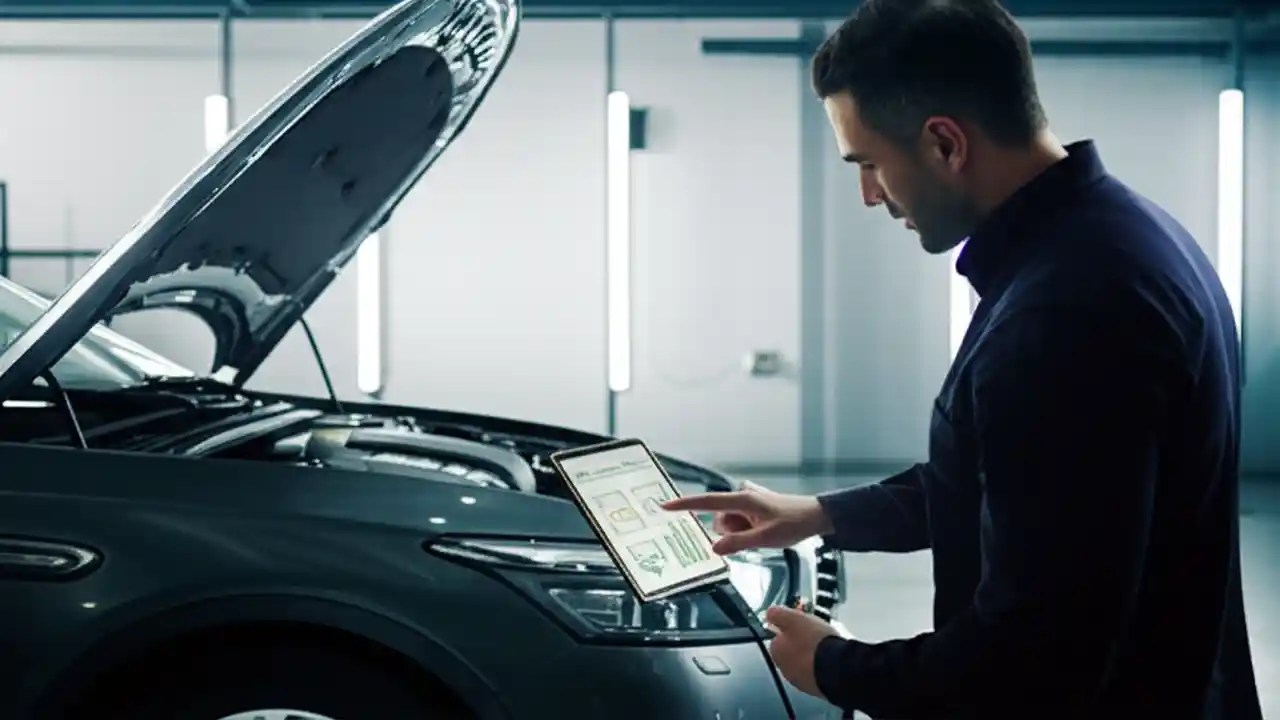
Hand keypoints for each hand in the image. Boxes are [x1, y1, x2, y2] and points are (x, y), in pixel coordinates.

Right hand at [660, 481, 832, 554]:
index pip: (706, 502)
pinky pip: (739, 522)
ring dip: (741, 533)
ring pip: (729, 524)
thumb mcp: (765, 538)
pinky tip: (764, 531)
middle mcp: (741, 496)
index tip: (664, 506)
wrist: (815, 516)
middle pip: (720, 520)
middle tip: (757, 537)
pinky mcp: (752, 505)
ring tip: (764, 534)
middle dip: (732, 533)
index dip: (684, 505)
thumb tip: (713, 547)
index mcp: (742, 499)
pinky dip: (747, 530)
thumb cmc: (793, 524)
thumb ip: (738, 543)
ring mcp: (747, 499)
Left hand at [765, 605, 839, 698]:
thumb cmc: (813, 640)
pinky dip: (820, 667)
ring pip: (803, 664)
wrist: (836, 667)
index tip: (801, 625)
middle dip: (800, 644)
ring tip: (825, 647)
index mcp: (776, 651)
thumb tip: (769, 613)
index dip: (790, 629)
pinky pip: (815, 673)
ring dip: (811, 657)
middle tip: (814, 635)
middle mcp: (784, 669)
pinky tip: (830, 660)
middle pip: (790, 652)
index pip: (778, 638)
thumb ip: (777, 614)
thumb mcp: (793, 618)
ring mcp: (800, 680)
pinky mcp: (815, 688)